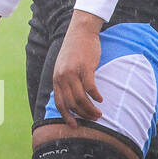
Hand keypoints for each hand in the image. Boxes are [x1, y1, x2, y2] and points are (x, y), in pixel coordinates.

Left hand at [52, 10, 104, 124]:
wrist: (80, 32)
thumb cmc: (75, 51)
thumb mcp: (64, 66)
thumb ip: (65, 80)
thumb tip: (71, 97)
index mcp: (56, 78)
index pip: (59, 102)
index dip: (66, 116)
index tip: (74, 126)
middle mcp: (62, 77)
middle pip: (71, 103)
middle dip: (82, 115)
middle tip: (94, 119)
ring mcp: (73, 72)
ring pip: (81, 98)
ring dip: (91, 109)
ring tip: (99, 113)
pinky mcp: (85, 68)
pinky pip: (90, 88)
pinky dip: (96, 96)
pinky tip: (101, 99)